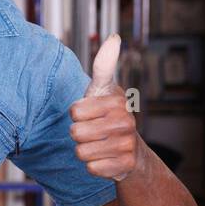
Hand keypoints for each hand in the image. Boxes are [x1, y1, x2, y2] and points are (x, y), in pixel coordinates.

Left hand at [69, 34, 139, 181]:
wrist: (130, 152)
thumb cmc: (107, 115)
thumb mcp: (103, 89)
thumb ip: (104, 65)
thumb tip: (114, 37)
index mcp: (117, 101)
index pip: (75, 111)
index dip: (76, 114)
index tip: (89, 113)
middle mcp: (126, 121)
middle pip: (75, 133)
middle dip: (78, 135)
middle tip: (93, 132)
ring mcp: (127, 144)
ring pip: (81, 152)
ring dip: (85, 151)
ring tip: (99, 145)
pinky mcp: (125, 166)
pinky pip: (91, 168)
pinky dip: (93, 166)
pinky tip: (105, 159)